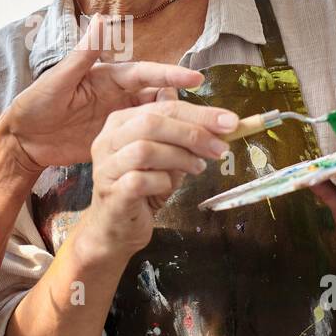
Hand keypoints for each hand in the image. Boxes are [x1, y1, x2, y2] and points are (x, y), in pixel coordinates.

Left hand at [0, 16, 207, 175]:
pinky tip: (182, 154)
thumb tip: (100, 20)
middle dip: (185, 105)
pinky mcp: (117, 138)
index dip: (171, 77)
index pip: (146, 74)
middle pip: (160, 97)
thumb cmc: (35, 105)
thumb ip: (82, 55)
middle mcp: (119, 94)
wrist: (23, 139)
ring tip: (205, 137)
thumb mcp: (58, 81)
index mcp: (108, 76)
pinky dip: (164, 144)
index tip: (196, 80)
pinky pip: (146, 139)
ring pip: (157, 118)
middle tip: (212, 116)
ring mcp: (120, 117)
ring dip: (179, 125)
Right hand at [79, 96, 237, 262]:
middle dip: (193, 132)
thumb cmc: (143, 189)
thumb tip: (217, 117)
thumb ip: (184, 134)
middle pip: (151, 122)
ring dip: (180, 157)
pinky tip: (170, 186)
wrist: (117, 228)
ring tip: (198, 167)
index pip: (163, 107)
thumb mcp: (168, 156)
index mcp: (121, 122)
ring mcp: (106, 167)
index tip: (229, 122)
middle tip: (220, 147)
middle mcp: (108, 140)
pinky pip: (140, 181)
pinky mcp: (112, 194)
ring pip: (145, 149)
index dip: (199, 113)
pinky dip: (163, 182)